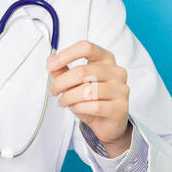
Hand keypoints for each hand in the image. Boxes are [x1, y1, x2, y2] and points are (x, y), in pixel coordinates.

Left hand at [47, 40, 131, 155]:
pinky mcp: (120, 107)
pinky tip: (75, 108)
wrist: (108, 123)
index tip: (51, 65)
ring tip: (63, 101)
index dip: (66, 55)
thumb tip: (50, 61)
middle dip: (61, 82)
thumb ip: (64, 71)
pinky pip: (95, 106)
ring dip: (68, 97)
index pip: (86, 48)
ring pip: (87, 90)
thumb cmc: (93, 100)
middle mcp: (116, 71)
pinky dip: (79, 108)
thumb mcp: (76, 83)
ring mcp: (121, 89)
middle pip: (83, 71)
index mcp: (106, 59)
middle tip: (53, 90)